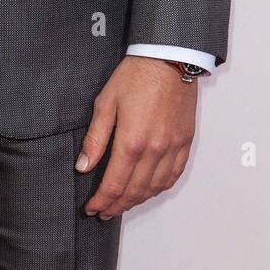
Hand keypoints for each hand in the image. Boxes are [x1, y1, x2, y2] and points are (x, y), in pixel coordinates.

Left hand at [76, 55, 196, 218]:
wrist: (169, 58)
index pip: (114, 183)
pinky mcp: (185, 142)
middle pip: (134, 190)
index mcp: (132, 141)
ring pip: (155, 187)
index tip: (92, 208)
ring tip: (123, 204)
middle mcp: (155, 149)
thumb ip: (95, 138)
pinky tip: (150, 190)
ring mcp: (173, 147)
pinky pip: (174, 175)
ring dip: (137, 200)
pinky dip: (160, 188)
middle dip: (117, 205)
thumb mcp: (106, 102)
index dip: (101, 200)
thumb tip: (83, 165)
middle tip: (104, 212)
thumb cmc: (136, 75)